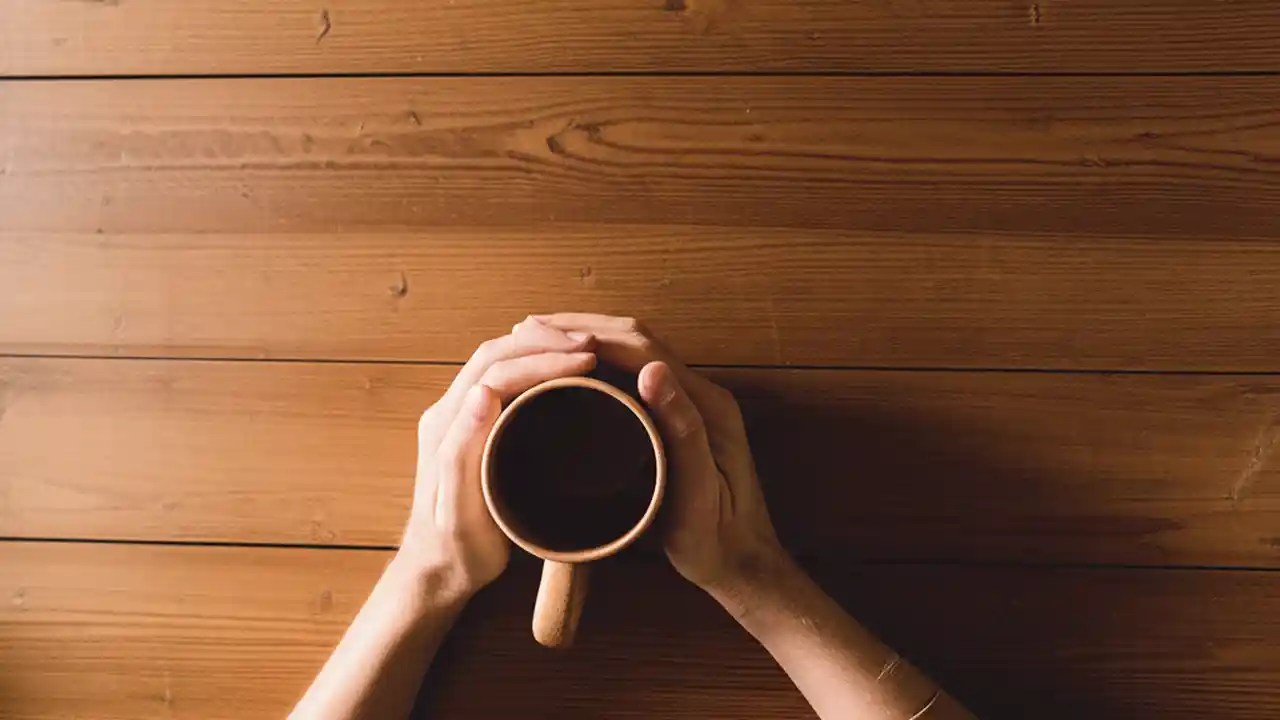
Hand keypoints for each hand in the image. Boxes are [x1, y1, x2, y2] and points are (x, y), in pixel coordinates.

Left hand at [399, 320, 596, 597]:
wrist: (438, 571)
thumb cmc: (456, 550)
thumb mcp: (460, 512)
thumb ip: (461, 452)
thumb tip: (484, 391)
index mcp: (445, 426)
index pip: (495, 370)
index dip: (542, 359)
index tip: (586, 361)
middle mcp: (449, 412)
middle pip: (496, 354)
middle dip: (544, 343)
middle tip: (591, 346)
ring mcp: (460, 416)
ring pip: (499, 361)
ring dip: (540, 349)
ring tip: (583, 351)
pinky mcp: (472, 425)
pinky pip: (504, 378)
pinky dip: (535, 364)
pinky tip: (563, 371)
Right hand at [532, 314, 788, 601]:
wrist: (744, 563)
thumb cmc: (718, 539)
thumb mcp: (697, 491)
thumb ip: (682, 428)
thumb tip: (651, 369)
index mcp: (707, 405)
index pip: (643, 351)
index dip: (593, 335)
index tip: (543, 333)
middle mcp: (703, 394)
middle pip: (639, 340)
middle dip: (586, 326)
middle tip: (529, 326)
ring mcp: (693, 404)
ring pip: (637, 353)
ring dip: (592, 337)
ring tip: (542, 337)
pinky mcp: (682, 417)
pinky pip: (638, 375)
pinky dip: (603, 361)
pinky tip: (574, 369)